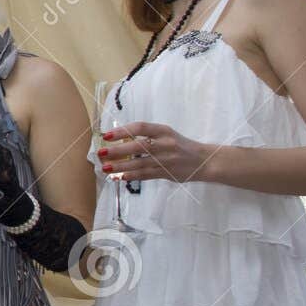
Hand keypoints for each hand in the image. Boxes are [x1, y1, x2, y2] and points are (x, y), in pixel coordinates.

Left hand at [98, 122, 213, 183]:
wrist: (205, 161)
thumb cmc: (181, 146)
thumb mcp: (167, 134)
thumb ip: (148, 136)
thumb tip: (121, 139)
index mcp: (164, 131)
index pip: (141, 128)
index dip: (123, 131)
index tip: (107, 135)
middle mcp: (165, 144)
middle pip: (138, 147)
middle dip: (117, 151)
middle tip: (101, 153)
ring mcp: (166, 159)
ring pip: (140, 163)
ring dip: (121, 166)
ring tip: (106, 168)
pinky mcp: (167, 173)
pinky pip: (146, 175)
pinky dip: (132, 176)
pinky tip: (120, 177)